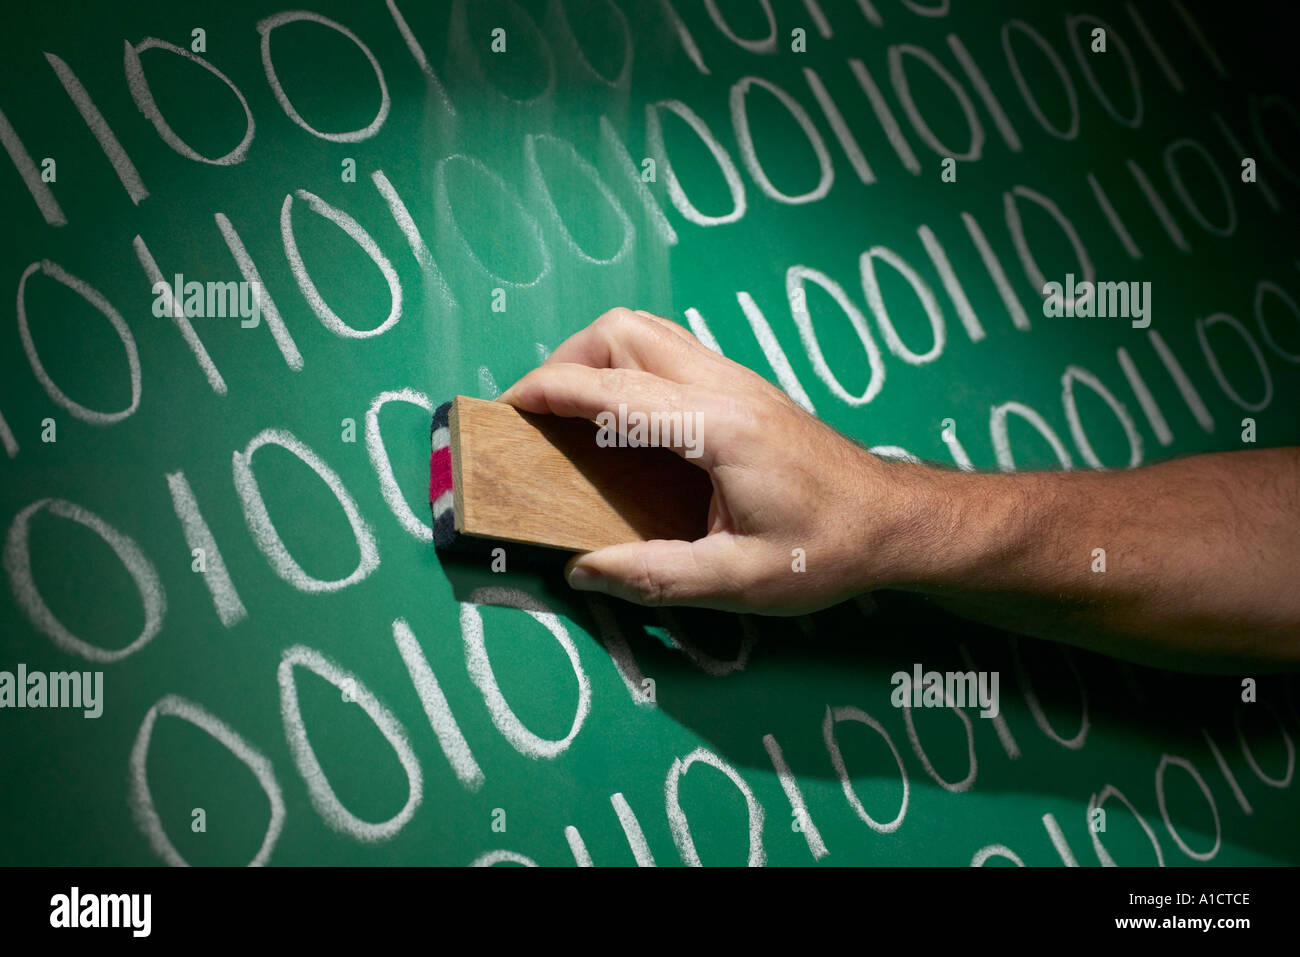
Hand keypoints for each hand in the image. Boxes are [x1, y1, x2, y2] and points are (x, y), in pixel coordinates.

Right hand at [499, 308, 921, 613]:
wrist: (895, 520)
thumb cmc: (827, 552)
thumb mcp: (741, 582)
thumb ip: (657, 576)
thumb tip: (582, 571)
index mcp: (718, 429)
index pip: (613, 389)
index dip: (549, 391)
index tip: (506, 408)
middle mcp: (724, 386)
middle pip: (623, 332)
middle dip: (567, 361)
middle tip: (539, 416)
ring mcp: (736, 378)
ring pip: (646, 331)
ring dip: (596, 358)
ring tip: (571, 412)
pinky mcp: (743, 386)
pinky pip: (667, 351)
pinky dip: (627, 367)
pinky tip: (622, 419)